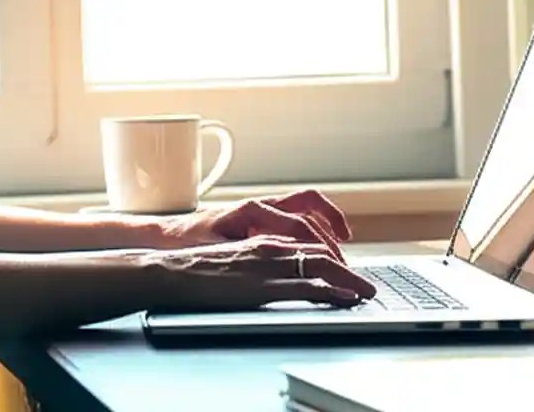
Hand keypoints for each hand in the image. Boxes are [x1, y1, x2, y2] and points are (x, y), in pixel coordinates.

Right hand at [142, 235, 376, 310]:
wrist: (169, 271)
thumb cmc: (193, 264)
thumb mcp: (230, 250)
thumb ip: (254, 253)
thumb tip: (271, 265)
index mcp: (261, 235)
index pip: (306, 236)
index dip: (331, 250)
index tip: (343, 265)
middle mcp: (269, 244)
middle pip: (320, 248)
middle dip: (347, 266)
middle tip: (364, 282)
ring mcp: (268, 264)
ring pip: (320, 264)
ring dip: (347, 277)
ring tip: (363, 291)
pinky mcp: (264, 286)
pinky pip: (307, 286)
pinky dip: (331, 291)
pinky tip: (343, 298)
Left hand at [159, 189, 353, 260]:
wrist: (168, 234)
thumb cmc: (188, 242)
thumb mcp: (217, 253)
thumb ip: (247, 257)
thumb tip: (275, 265)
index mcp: (251, 211)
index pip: (298, 226)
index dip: (322, 248)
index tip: (339, 267)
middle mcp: (260, 204)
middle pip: (309, 212)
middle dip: (330, 239)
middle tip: (344, 266)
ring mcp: (262, 207)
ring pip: (306, 204)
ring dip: (327, 222)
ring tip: (343, 246)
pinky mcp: (261, 216)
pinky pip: (296, 211)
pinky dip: (314, 221)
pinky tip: (322, 239)